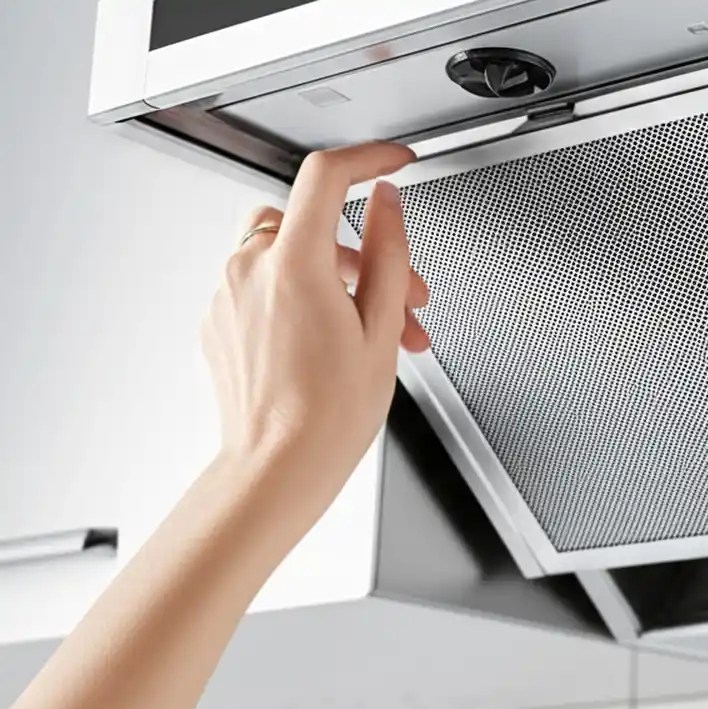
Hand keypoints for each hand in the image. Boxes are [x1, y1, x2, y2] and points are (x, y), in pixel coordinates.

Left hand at [201, 142, 427, 514]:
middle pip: (311, 220)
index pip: (327, 175)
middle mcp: (250, 269)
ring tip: (371, 328)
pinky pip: (262, 284)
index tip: (394, 162)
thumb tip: (387, 203)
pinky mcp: (218, 320)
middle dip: (364, 252)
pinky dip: (299, 297)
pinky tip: (329, 341)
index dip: (369, 158)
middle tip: (407, 299)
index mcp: (294, 263)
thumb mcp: (382, 327)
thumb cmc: (329, 415)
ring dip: (332, 275)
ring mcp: (227, 294)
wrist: (278, 469)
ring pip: (286, 252)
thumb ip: (388, 251)